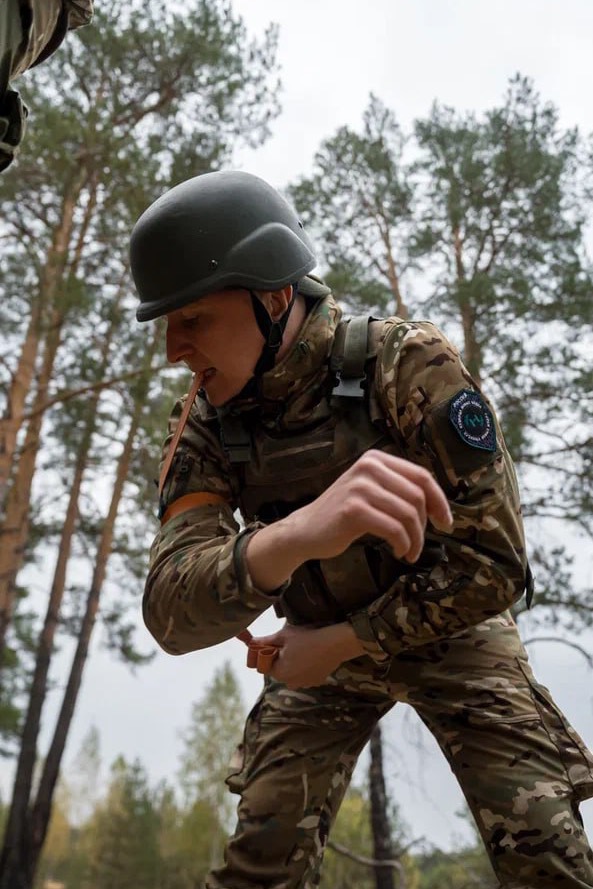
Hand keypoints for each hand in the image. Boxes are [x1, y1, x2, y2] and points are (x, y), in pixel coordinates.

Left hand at [253, 623, 364, 689]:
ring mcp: (305, 684)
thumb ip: (265, 641)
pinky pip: (305, 676)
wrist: (335, 644)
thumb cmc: (307, 638)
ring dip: (293, 665)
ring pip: (292, 675)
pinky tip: (311, 656)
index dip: (267, 656)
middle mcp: (291, 682)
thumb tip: (250, 641)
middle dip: (280, 660)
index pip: (266, 668)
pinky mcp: (317, 681)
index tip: (274, 646)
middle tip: (288, 645)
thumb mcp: (284, 636)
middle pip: (279, 672)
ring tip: (301, 650)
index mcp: (280, 672)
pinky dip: (305, 668)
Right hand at [289, 450, 452, 562]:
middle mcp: (369, 467)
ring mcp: (360, 487)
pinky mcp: (353, 509)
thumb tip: (438, 504)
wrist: (306, 530)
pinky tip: (399, 551)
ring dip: (415, 539)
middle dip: (425, 525)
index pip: (421, 476)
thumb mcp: (372, 491)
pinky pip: (394, 529)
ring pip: (408, 514)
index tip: (446, 522)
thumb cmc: (344, 514)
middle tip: (419, 544)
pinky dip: (403, 544)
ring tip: (409, 552)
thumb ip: (398, 489)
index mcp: (376, 459)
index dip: (440, 500)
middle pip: (417, 497)